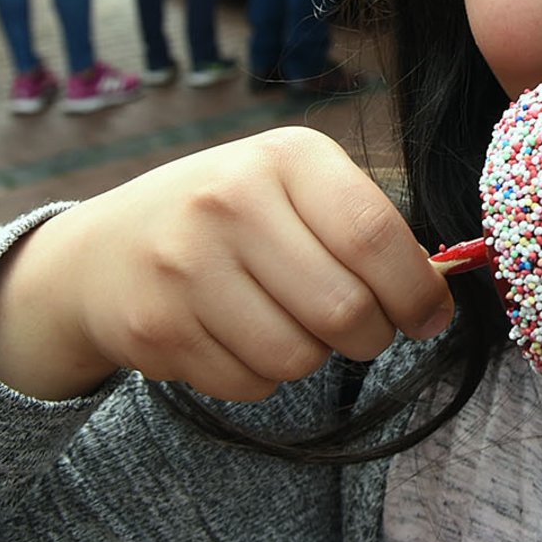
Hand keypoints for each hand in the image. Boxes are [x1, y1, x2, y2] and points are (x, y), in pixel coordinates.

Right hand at [0, 127, 453, 402]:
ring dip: (314, 357)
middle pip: (344, 309)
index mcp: (286, 157)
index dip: (417, 290)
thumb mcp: (295, 187)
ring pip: (299, 356)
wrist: (103, 250)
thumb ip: (364, 228)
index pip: (375, 236)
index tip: (431, 317)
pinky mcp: (156, 328)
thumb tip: (438, 295)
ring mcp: (186, 266)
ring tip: (292, 323)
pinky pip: (252, 384)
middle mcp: (230, 202)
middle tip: (365, 330)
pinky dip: (264, 376)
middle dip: (372, 335)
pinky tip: (241, 337)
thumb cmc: (232, 215)